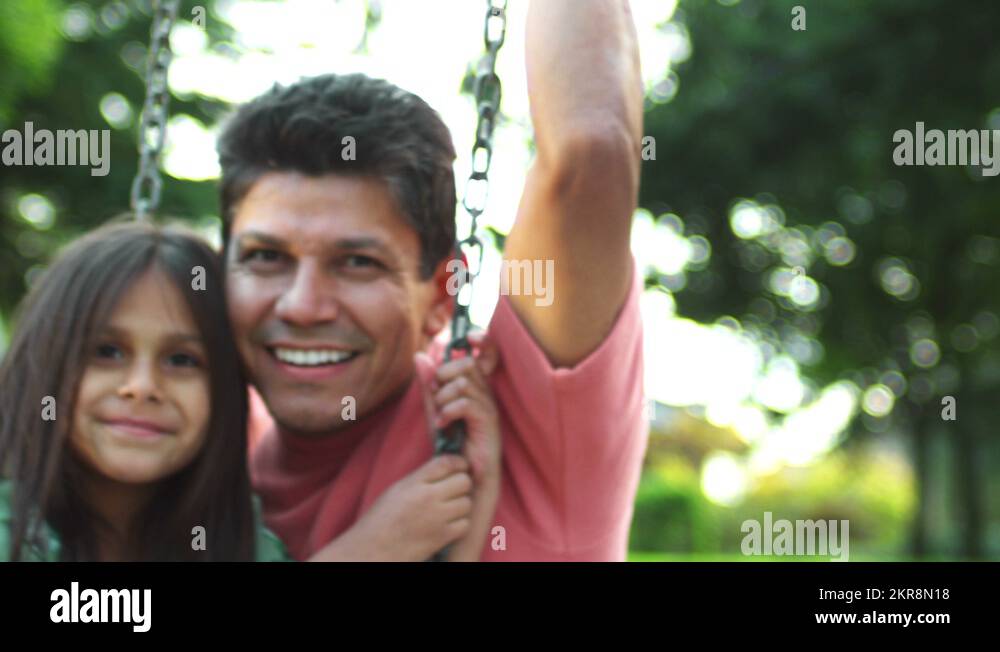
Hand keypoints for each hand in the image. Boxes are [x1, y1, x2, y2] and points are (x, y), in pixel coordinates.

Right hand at [319, 454, 472, 561]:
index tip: (462, 466)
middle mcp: (427, 497)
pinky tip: (448, 525)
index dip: (459, 462)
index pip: (446, 463)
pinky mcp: (441, 537)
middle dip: (462, 485)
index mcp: (413, 483)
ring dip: (461, 505)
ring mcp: (436, 518)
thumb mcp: (396, 490)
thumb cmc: (380, 521)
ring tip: (449, 510)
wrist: (371, 550)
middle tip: (455, 491)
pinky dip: (459, 524)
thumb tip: (446, 469)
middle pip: (463, 481)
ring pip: (467, 503)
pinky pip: (465, 524)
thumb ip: (420, 479)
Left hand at [415, 331, 500, 483]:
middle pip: (468, 364)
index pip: (488, 353)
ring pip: (464, 384)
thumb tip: (419, 356)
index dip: (484, 339)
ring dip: (443, 397)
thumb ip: (428, 385)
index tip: (471, 336)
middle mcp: (487, 394)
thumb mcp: (435, 410)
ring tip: (438, 415)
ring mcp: (490, 408)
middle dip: (444, 375)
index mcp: (477, 387)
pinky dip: (448, 412)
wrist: (462, 478)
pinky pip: (466, 404)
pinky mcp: (488, 424)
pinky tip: (441, 425)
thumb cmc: (452, 445)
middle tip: (435, 394)